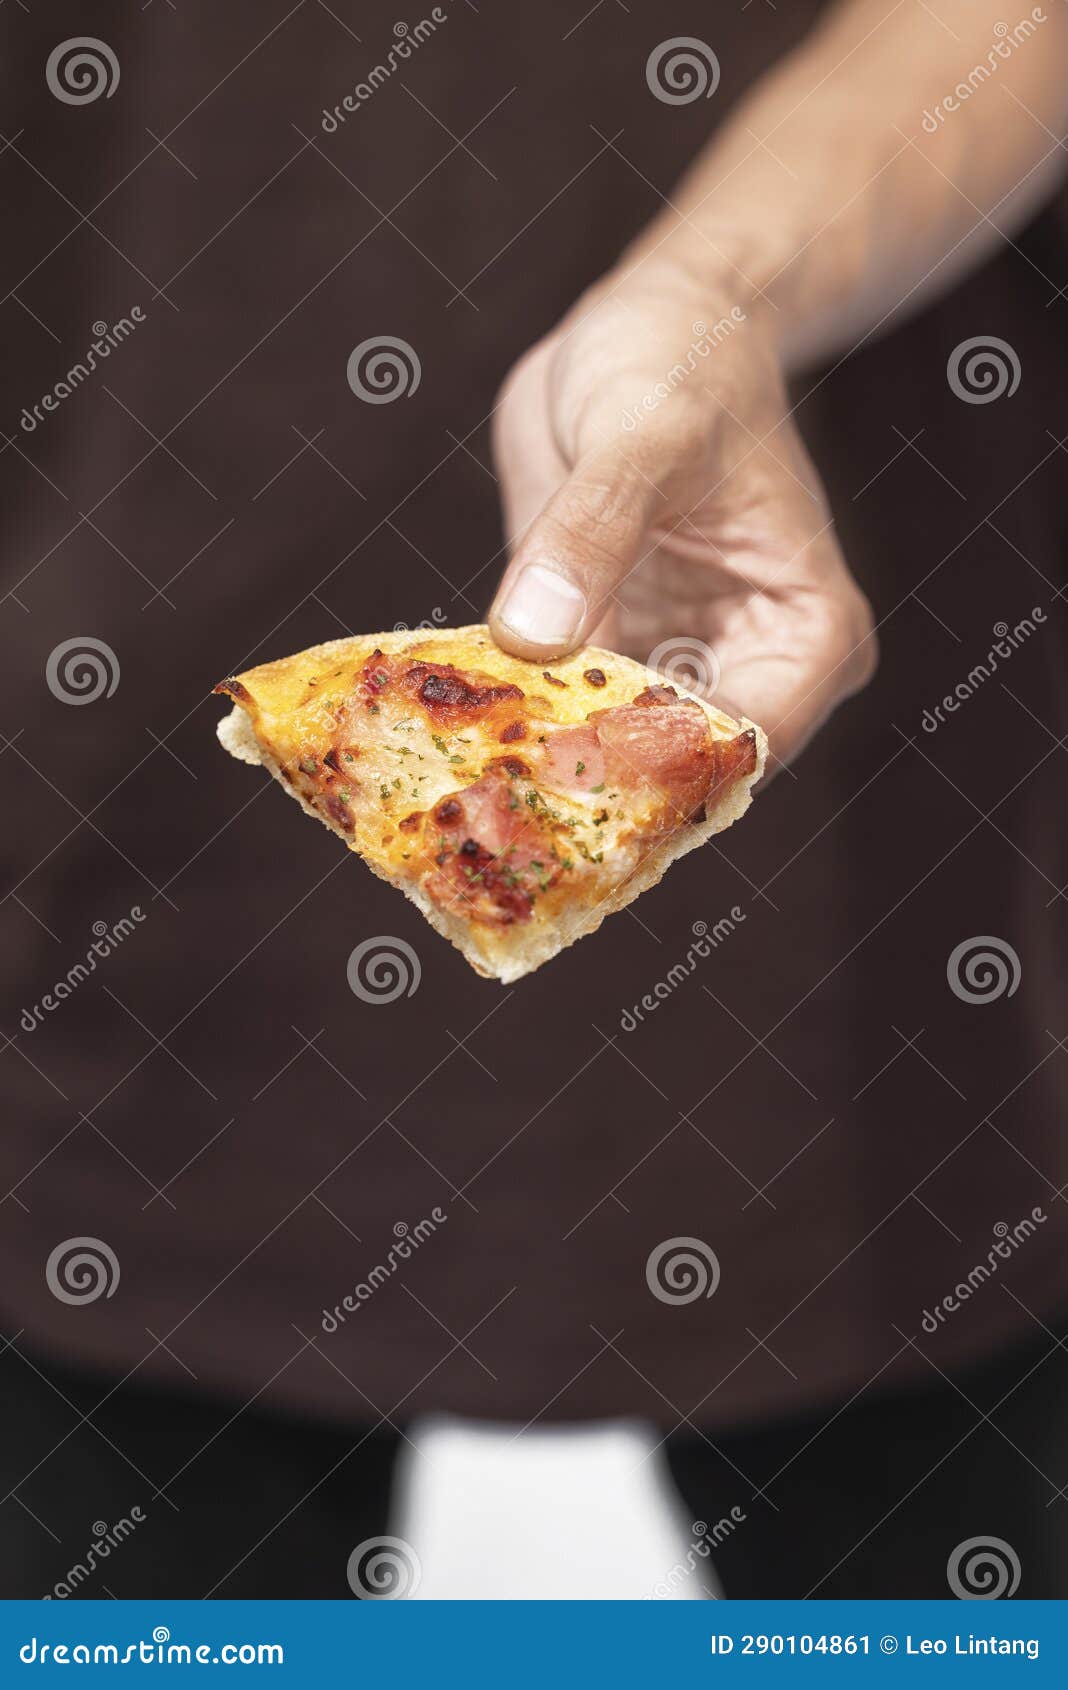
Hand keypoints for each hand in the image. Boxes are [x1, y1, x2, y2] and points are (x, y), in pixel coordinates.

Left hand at [487, 263, 876, 773]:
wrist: (652, 323)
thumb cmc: (683, 360)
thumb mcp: (643, 432)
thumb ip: (593, 532)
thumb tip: (534, 636)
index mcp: (808, 635)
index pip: (743, 746)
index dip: (654, 769)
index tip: (556, 765)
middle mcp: (751, 670)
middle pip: (678, 772)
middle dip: (593, 782)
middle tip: (494, 789)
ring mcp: (677, 668)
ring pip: (617, 754)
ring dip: (547, 759)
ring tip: (469, 762)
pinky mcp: (611, 654)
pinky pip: (566, 709)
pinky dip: (521, 718)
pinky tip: (463, 717)